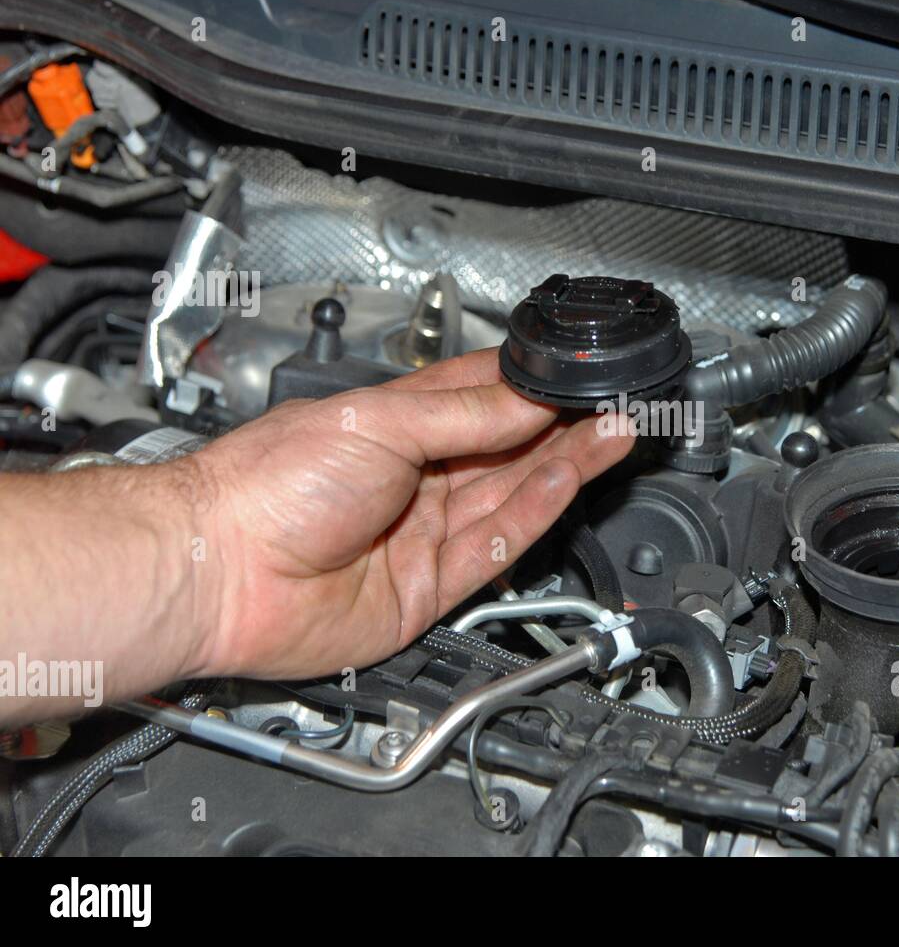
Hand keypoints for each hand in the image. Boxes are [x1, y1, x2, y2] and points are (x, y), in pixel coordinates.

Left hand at [183, 348, 632, 680]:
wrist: (219, 571)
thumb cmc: (266, 484)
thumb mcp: (379, 422)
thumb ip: (464, 415)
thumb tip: (527, 397)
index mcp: (392, 424)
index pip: (480, 397)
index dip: (533, 388)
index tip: (580, 376)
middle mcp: (412, 476)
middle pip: (506, 448)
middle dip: (562, 426)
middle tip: (614, 406)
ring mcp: (421, 531)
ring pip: (510, 494)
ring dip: (564, 464)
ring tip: (612, 433)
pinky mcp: (428, 587)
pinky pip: (494, 546)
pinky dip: (535, 512)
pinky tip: (567, 478)